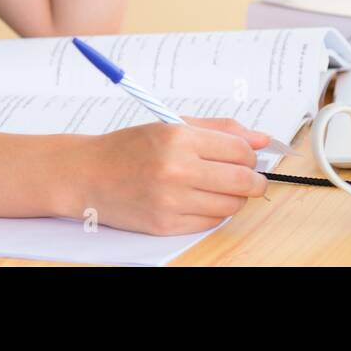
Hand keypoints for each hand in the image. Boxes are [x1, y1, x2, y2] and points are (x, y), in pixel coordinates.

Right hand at [64, 117, 269, 235]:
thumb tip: (263, 139)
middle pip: (242, 181)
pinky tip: (201, 199)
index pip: (240, 151)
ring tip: (218, 186)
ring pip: (231, 205)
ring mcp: (171, 200)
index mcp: (179, 137)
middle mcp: (176, 169)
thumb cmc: (131, 147)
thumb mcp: (173, 125)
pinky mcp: (165, 225)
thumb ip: (221, 129)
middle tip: (249, 177)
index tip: (246, 157)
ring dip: (234, 197)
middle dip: (254, 180)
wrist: (88, 175)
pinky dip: (214, 212)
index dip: (250, 155)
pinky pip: (210, 223)